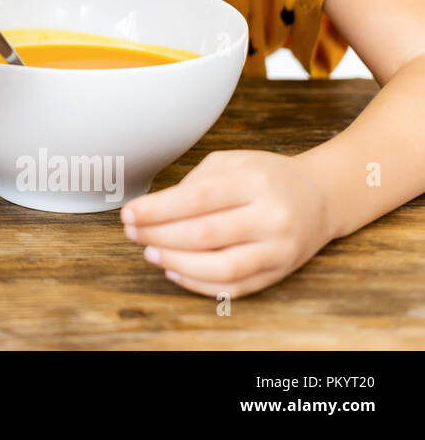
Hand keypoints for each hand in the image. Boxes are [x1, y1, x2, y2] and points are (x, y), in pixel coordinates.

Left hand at [120, 149, 334, 297]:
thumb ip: (195, 181)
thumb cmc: (267, 176)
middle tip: (131, 232)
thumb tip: (155, 209)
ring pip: (220, 267)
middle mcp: (271, 217)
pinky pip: (235, 287)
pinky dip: (199, 284)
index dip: (157, 209)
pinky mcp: (280, 272)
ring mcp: (278, 249)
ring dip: (176, 263)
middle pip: (204, 235)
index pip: (197, 198)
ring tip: (149, 252)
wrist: (321, 197)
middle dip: (159, 235)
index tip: (129, 213)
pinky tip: (174, 270)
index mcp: (255, 182)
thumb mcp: (232, 162)